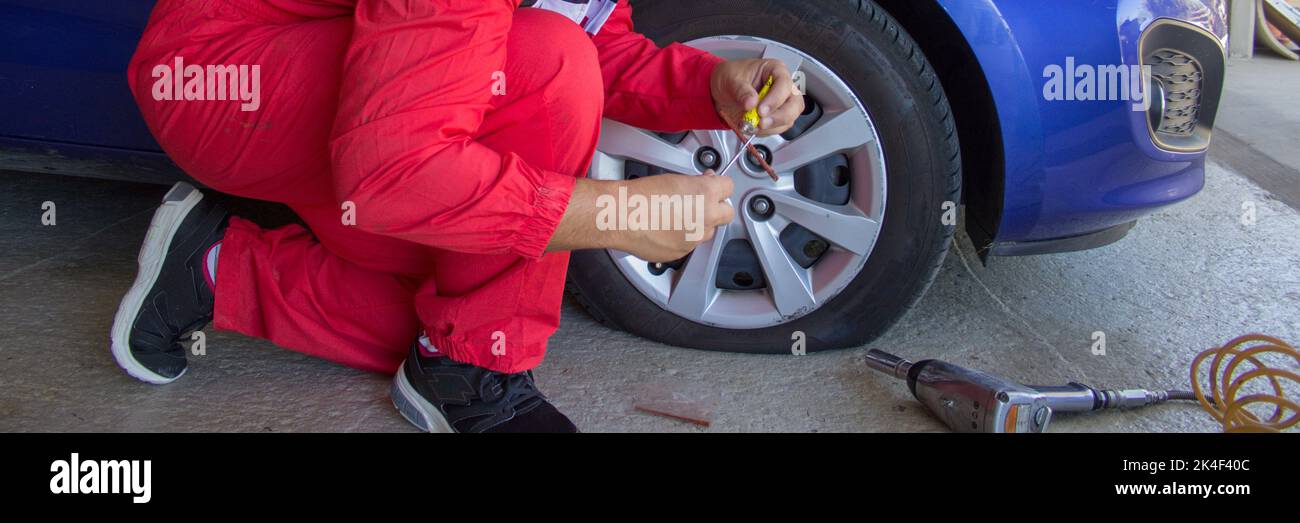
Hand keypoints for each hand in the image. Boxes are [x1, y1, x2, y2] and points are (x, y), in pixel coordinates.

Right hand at [614, 172, 734, 261]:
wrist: (620, 216)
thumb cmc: (640, 196)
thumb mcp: (673, 179)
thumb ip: (695, 183)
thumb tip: (702, 184)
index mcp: (705, 194)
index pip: (728, 187)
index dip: (719, 185)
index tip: (714, 185)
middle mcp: (705, 218)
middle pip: (727, 213)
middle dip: (717, 208)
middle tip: (702, 202)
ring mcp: (695, 238)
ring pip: (708, 231)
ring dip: (699, 224)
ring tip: (676, 216)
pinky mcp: (682, 252)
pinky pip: (689, 244)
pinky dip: (682, 237)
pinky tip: (666, 228)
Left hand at [710, 58, 804, 135]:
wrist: (722, 90)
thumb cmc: (730, 77)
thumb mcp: (731, 79)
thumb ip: (741, 90)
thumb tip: (751, 102)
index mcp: (775, 70)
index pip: (784, 84)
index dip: (775, 99)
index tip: (761, 110)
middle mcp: (782, 86)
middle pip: (794, 104)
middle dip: (779, 117)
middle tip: (761, 123)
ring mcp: (781, 103)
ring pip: (789, 118)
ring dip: (771, 127)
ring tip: (752, 125)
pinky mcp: (775, 116)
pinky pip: (778, 128)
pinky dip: (766, 132)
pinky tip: (753, 127)